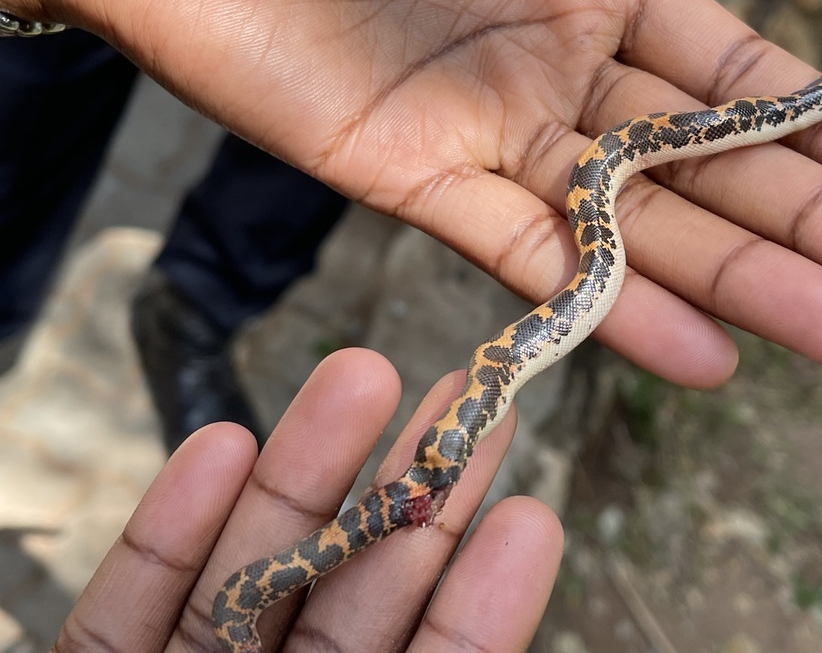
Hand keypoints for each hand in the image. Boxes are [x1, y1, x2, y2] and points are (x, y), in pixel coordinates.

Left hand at [12, 0, 821, 385]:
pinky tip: (700, 353)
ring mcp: (489, 130)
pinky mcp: (411, 181)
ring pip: (635, 224)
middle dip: (816, 224)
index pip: (736, 76)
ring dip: (740, 282)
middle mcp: (553, 64)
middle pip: (706, 165)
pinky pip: (526, 255)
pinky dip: (608, 304)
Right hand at [53, 349, 561, 651]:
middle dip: (404, 489)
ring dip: (298, 471)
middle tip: (461, 391)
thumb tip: (534, 567)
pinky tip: (221, 443)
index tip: (529, 508)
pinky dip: (170, 528)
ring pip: (249, 575)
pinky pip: (129, 607)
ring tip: (360, 372)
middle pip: (350, 590)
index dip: (479, 594)